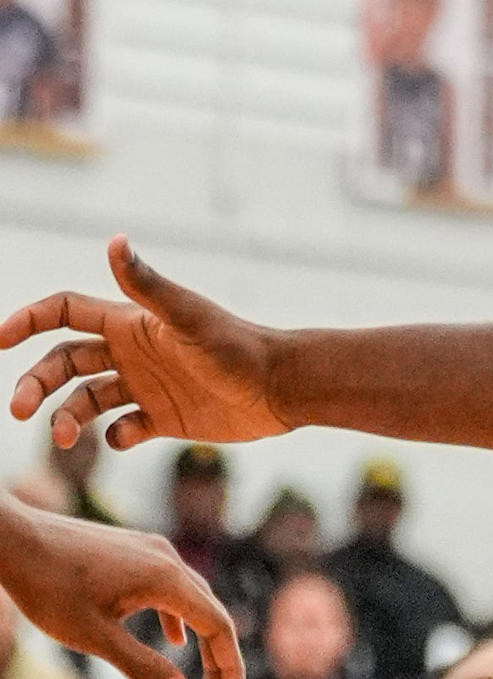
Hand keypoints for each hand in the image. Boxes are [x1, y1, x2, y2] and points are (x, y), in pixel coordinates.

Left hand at [0, 497, 245, 678]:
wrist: (17, 541)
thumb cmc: (50, 589)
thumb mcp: (94, 637)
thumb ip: (140, 665)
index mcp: (165, 578)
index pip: (218, 627)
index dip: (230, 670)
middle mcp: (167, 559)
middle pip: (212, 614)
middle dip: (219, 665)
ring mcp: (152, 552)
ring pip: (194, 601)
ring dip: (202, 643)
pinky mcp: (135, 553)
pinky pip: (172, 589)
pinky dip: (180, 620)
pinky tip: (174, 640)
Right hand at [3, 238, 284, 456]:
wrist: (280, 387)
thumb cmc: (237, 346)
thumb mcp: (188, 317)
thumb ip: (147, 286)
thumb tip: (113, 240)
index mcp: (130, 323)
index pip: (65, 313)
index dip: (29, 321)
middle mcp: (131, 353)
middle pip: (63, 363)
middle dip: (35, 383)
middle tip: (18, 410)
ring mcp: (144, 386)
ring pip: (83, 400)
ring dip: (65, 418)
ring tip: (66, 438)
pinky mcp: (162, 419)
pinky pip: (121, 430)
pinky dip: (114, 437)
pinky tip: (127, 436)